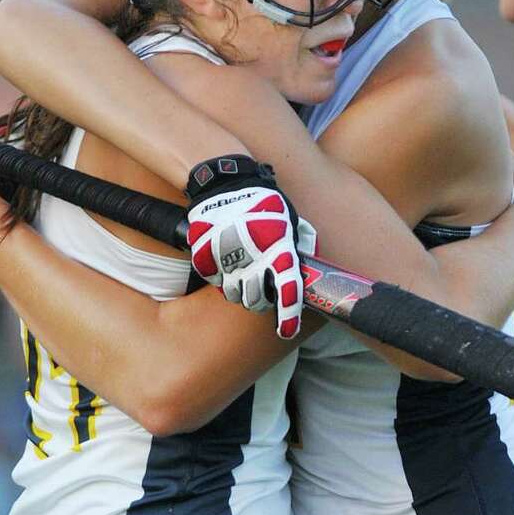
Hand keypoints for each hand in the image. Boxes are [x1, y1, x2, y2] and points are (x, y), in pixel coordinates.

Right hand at [185, 155, 315, 340]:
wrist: (222, 184)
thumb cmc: (261, 200)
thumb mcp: (288, 218)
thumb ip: (298, 242)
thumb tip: (308, 259)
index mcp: (278, 252)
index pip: (287, 292)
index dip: (288, 316)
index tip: (286, 330)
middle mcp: (253, 262)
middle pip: (255, 302)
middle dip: (260, 303)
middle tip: (262, 293)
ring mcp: (227, 264)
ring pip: (234, 296)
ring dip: (241, 291)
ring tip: (244, 274)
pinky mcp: (206, 261)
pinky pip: (216, 282)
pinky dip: (222, 278)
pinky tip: (228, 261)